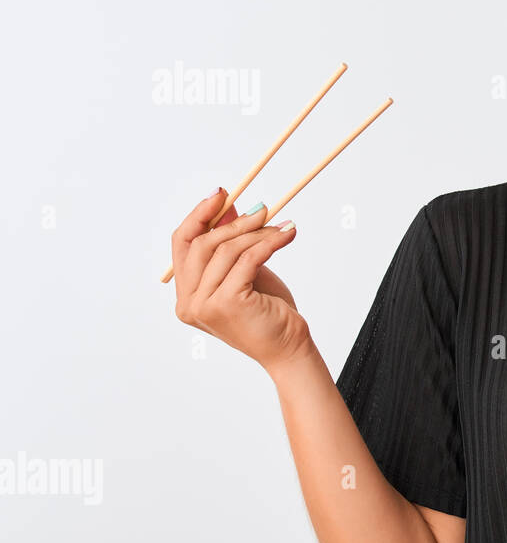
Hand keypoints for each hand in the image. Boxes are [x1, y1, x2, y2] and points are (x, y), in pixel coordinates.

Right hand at [171, 189, 311, 370]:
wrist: (288, 348)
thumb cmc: (267, 312)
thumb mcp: (246, 271)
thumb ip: (230, 243)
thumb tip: (227, 207)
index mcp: (186, 295)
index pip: (182, 245)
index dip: (199, 216)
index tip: (221, 194)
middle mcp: (188, 303)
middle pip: (201, 244)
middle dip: (234, 222)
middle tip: (262, 209)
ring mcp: (203, 305)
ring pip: (225, 250)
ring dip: (257, 232)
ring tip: (281, 226)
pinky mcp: (226, 303)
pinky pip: (247, 260)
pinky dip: (268, 243)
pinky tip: (286, 235)